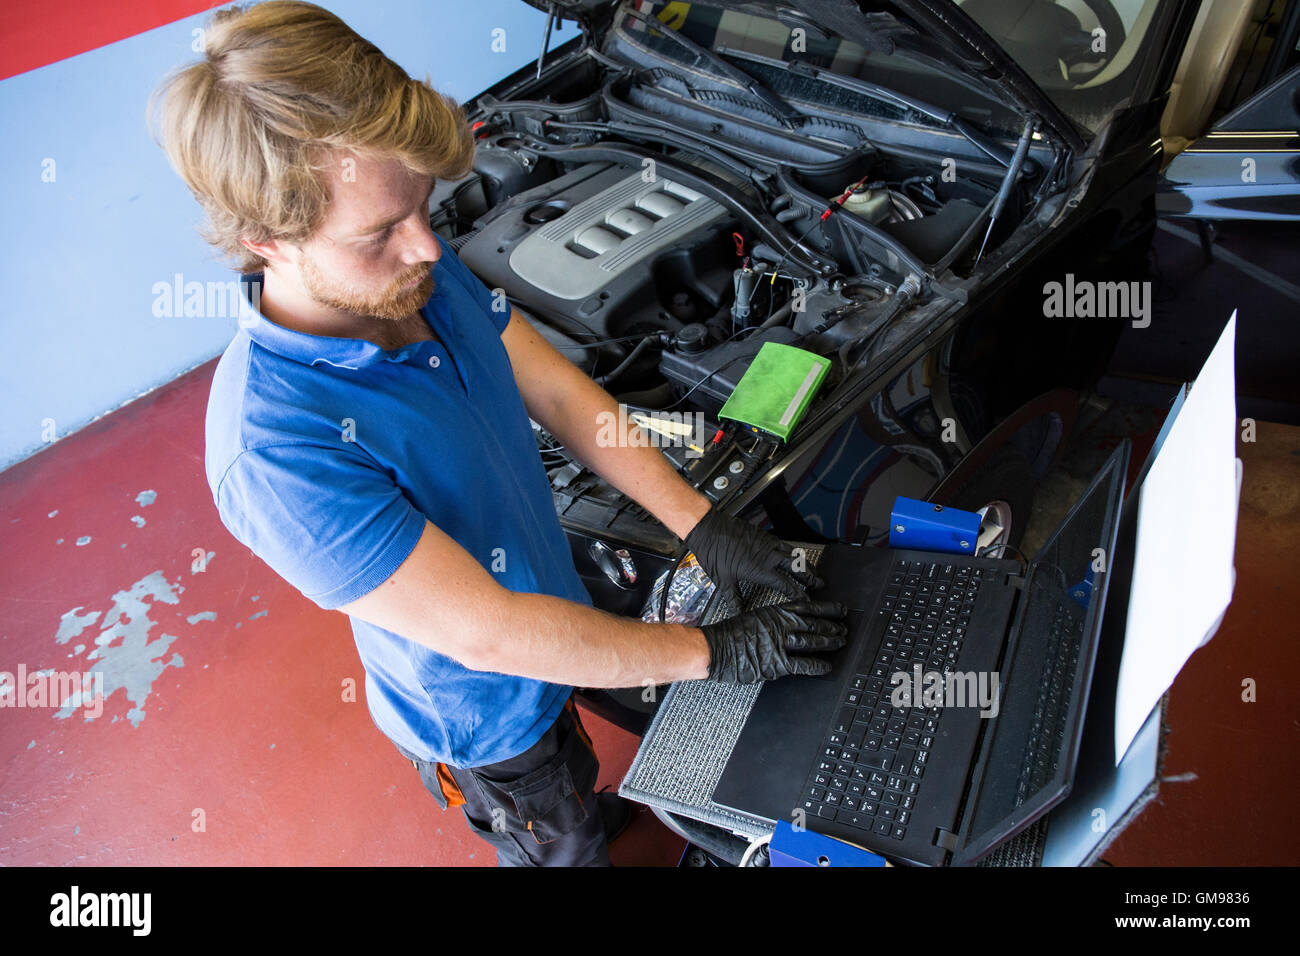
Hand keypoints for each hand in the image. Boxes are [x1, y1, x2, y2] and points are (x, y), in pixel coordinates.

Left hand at [683, 507, 823, 610]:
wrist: (708, 528)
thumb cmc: (714, 552)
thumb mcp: (723, 581)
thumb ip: (734, 599)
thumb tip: (738, 614)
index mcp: (760, 569)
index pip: (786, 585)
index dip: (798, 594)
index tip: (806, 600)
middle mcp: (768, 556)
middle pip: (797, 567)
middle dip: (810, 577)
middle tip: (820, 584)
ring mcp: (767, 543)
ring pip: (793, 553)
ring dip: (804, 563)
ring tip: (812, 570)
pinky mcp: (763, 535)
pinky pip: (783, 544)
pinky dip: (791, 551)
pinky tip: (791, 554)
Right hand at [700, 600, 847, 682]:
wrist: (716, 648)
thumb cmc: (731, 633)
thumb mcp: (756, 616)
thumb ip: (775, 619)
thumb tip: (791, 624)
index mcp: (776, 611)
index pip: (809, 607)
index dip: (828, 609)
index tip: (841, 610)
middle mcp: (781, 625)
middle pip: (815, 624)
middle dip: (833, 627)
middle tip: (845, 629)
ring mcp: (781, 643)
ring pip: (813, 642)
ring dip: (830, 643)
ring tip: (841, 643)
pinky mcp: (777, 663)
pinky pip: (803, 664)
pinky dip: (817, 665)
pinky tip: (827, 666)